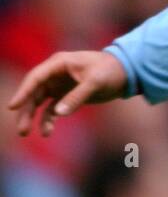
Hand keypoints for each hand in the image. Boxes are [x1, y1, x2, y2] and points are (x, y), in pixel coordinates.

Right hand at [7, 50, 128, 135]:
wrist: (124, 72)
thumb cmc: (110, 71)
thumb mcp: (95, 82)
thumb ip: (77, 97)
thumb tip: (58, 113)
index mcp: (59, 64)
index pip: (36, 77)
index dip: (23, 92)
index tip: (13, 106)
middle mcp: (55, 73)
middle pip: (33, 92)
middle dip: (25, 110)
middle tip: (21, 130)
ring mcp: (58, 84)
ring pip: (39, 102)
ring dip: (32, 117)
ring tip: (26, 133)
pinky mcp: (65, 95)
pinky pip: (51, 109)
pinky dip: (48, 119)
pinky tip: (47, 131)